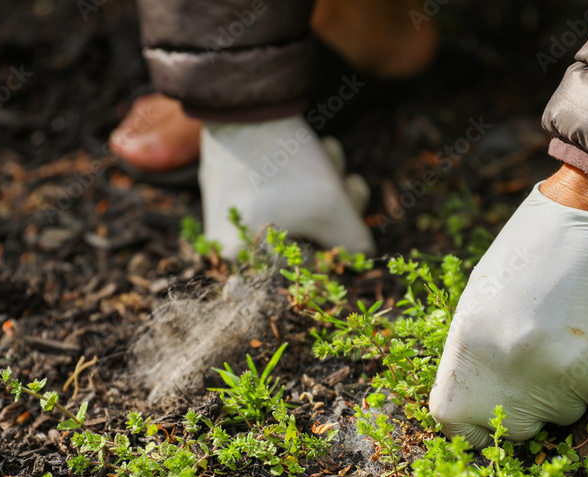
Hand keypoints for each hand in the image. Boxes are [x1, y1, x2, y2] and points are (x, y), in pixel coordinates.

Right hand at [199, 115, 374, 258]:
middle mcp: (225, 239)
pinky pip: (278, 188)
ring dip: (327, 182)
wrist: (246, 99)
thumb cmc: (288, 164)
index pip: (304, 267)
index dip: (337, 245)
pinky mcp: (232, 179)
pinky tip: (320, 147)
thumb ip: (354, 245)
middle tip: (353, 182)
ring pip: (296, 209)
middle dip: (336, 209)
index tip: (352, 222)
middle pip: (301, 238)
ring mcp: (226, 208)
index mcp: (239, 257)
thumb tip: (361, 257)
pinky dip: (304, 171)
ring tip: (332, 150)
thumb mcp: (334, 210)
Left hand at [429, 171, 587, 446]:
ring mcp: (564, 375)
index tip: (486, 409)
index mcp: (471, 341)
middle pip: (512, 428)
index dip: (470, 422)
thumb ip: (475, 350)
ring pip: (562, 415)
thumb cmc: (539, 244)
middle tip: (540, 360)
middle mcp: (512, 365)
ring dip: (566, 388)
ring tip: (574, 330)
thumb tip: (477, 398)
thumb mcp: (484, 292)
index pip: (454, 420)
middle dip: (524, 406)